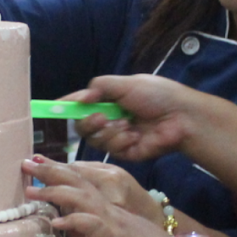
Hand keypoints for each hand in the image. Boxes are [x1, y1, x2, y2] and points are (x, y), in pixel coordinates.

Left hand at [23, 156, 173, 236]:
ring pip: (82, 198)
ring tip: (32, 191)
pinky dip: (73, 221)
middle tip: (26, 163)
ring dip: (55, 192)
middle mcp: (110, 209)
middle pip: (79, 182)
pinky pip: (93, 226)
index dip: (59, 171)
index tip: (37, 163)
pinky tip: (56, 222)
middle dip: (51, 171)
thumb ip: (91, 230)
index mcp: (110, 208)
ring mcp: (113, 222)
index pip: (82, 183)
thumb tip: (67, 225)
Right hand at [66, 74, 199, 161]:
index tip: (54, 109)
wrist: (182, 118)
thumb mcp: (127, 83)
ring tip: (129, 124)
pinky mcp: (125, 153)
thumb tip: (78, 99)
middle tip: (102, 117)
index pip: (80, 104)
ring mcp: (117, 137)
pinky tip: (136, 135)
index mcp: (108, 100)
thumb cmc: (158, 95)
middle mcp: (109, 118)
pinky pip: (111, 149)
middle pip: (81, 126)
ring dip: (111, 130)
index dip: (66, 107)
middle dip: (89, 122)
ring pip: (95, 139)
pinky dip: (122, 140)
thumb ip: (99, 87)